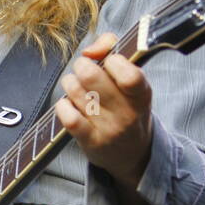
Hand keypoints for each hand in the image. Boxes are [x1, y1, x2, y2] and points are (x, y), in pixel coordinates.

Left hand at [54, 32, 152, 188]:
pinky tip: (67, 104)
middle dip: (81, 66)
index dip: (111, 59)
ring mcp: (109, 129)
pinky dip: (63, 105)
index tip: (107, 61)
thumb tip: (90, 49)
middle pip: (92, 77)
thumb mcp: (133, 80)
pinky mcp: (91, 141)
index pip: (128, 74)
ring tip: (75, 85)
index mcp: (142, 93)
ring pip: (76, 92)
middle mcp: (127, 113)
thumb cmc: (128, 108)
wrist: (132, 154)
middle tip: (83, 69)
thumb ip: (114, 51)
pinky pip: (69, 117)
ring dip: (70, 83)